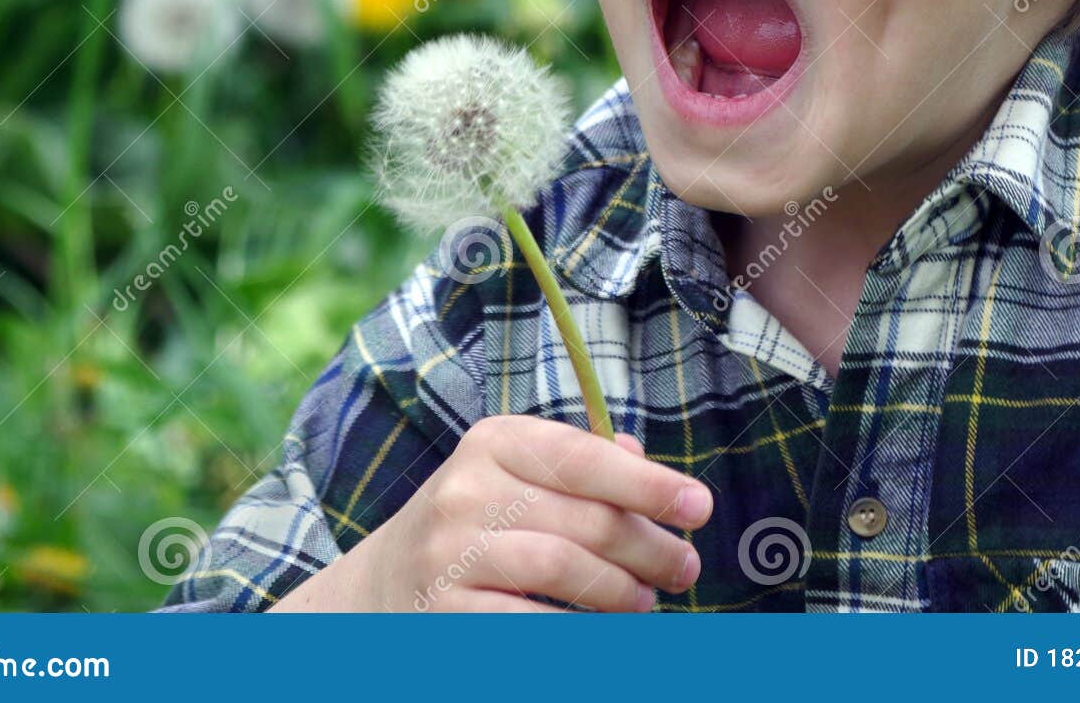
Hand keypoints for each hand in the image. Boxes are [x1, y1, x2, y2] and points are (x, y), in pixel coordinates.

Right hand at [267, 414, 711, 611]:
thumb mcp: (517, 480)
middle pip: (584, 517)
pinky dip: (579, 632)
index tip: (700, 507)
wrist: (379, 594)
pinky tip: (607, 636)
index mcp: (494, 442)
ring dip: (619, 591)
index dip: (648, 483)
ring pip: (563, 568)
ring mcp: (451, 551)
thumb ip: (581, 466)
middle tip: (683, 568)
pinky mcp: (445, 611)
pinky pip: (532, 623)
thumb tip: (644, 459)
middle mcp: (467, 489)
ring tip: (646, 603)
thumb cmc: (475, 529)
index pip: (584, 457)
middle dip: (647, 546)